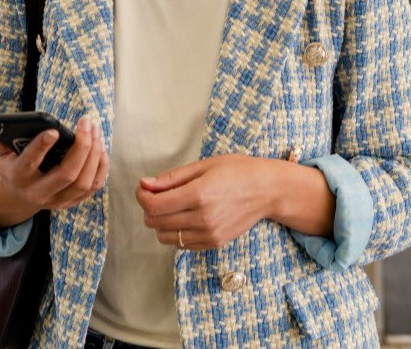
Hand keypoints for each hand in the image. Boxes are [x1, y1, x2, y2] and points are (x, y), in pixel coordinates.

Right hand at [0, 115, 107, 224]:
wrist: (20, 196)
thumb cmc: (14, 167)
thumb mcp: (2, 155)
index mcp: (19, 178)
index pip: (30, 163)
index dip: (42, 147)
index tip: (55, 130)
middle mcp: (39, 193)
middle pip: (67, 174)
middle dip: (81, 146)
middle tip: (86, 122)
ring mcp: (58, 201)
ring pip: (83, 181)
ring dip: (94, 154)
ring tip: (95, 131)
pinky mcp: (72, 202)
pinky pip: (93, 186)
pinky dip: (101, 166)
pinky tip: (100, 147)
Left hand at [136, 156, 278, 250]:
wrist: (268, 190)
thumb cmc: (238, 171)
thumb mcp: (204, 165)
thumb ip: (172, 178)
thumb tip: (145, 185)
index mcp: (199, 194)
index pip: (154, 206)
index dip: (142, 196)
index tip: (144, 188)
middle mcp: (202, 218)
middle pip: (156, 222)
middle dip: (150, 208)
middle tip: (158, 194)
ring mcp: (209, 234)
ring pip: (165, 237)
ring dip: (161, 222)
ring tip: (173, 207)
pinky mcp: (214, 243)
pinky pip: (181, 244)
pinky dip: (176, 232)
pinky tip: (186, 217)